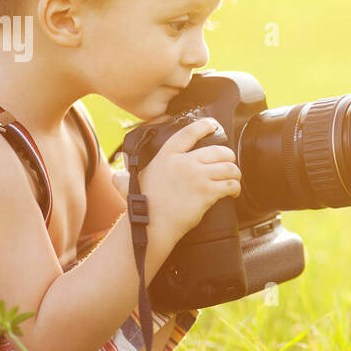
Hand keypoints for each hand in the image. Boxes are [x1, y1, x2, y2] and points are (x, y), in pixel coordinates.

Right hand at [119, 117, 241, 242]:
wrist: (151, 225)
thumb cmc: (142, 207)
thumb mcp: (131, 184)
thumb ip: (126, 177)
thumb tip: (116, 177)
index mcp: (167, 155)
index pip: (190, 132)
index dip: (205, 125)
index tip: (214, 125)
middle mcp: (184, 162)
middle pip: (218, 151)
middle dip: (228, 156)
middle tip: (229, 162)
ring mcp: (197, 177)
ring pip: (228, 167)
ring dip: (235, 173)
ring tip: (233, 178)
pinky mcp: (207, 192)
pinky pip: (230, 184)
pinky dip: (235, 187)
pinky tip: (233, 191)